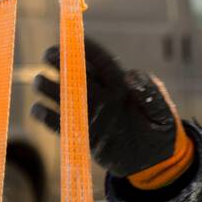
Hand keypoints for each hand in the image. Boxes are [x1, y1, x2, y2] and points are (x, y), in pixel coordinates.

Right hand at [30, 37, 192, 188]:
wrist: (154, 161)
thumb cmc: (161, 130)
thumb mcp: (163, 113)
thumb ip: (151, 93)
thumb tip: (132, 75)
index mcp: (122, 86)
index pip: (103, 63)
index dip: (89, 50)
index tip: (74, 40)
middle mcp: (103, 97)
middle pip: (79, 76)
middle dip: (63, 63)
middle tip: (48, 54)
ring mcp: (91, 116)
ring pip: (67, 98)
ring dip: (52, 88)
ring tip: (40, 81)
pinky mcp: (84, 136)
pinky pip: (62, 125)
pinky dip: (48, 118)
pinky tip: (38, 110)